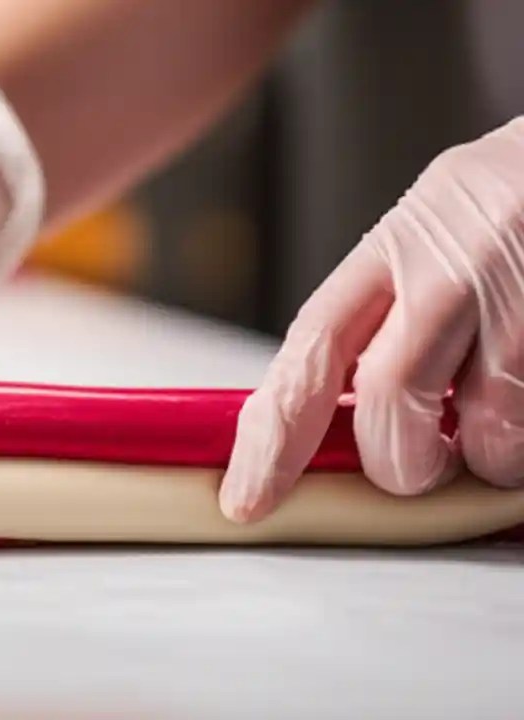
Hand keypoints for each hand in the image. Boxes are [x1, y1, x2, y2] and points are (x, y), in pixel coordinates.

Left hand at [221, 117, 523, 521]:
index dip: (272, 434)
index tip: (248, 494)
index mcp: (401, 242)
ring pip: (488, 437)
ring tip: (504, 421)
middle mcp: (457, 267)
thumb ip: (385, 310)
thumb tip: (336, 406)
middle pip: (390, 403)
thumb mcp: (439, 226)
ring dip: (492, 458)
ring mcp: (523, 299)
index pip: (311, 348)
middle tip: (425, 458)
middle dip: (403, 460)